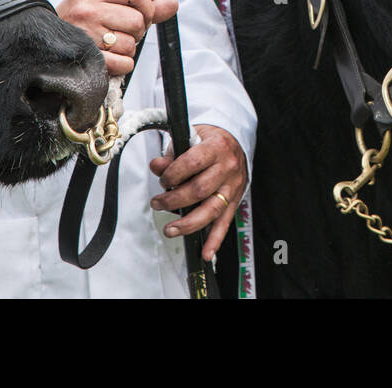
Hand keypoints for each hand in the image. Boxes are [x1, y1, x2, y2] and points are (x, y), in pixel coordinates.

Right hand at [56, 0, 179, 75]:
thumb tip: (173, 4)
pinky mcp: (87, 58)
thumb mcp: (104, 2)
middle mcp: (88, 10)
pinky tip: (112, 58)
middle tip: (123, 32)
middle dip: (137, 31)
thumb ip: (141, 4)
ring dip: (128, 49)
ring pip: (131, 44)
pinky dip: (124, 64)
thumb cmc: (80, 21)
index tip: (142, 15)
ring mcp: (86, 34)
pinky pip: (124, 63)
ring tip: (113, 45)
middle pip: (137, 21)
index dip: (147, 8)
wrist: (43, 40)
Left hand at [150, 125, 247, 260]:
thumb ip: (172, 153)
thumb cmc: (209, 141)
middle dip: (174, 200)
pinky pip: (225, 223)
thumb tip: (156, 166)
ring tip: (170, 229)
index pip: (192, 162)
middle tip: (157, 203)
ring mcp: (232, 186)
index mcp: (215, 147)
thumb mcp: (191, 138)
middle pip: (200, 189)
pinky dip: (215, 239)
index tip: (162, 179)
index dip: (173, 173)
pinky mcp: (234, 201)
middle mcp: (226, 167)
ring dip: (189, 223)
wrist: (235, 142)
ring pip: (212, 209)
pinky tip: (206, 253)